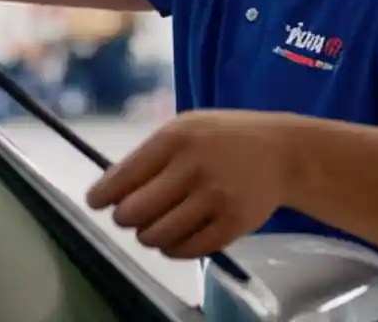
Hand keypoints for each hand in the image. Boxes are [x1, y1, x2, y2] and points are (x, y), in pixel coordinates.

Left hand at [85, 110, 300, 258]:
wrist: (282, 152)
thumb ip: (150, 155)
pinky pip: (186, 250)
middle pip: (134, 212)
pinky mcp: (233, 224)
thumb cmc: (223, 138)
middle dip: (124, 218)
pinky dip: (173, 249)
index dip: (103, 196)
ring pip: (156, 236)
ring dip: (148, 236)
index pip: (123, 176)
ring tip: (155, 226)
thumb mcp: (186, 128)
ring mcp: (214, 198)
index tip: (95, 203)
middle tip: (130, 216)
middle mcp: (192, 167)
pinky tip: (176, 237)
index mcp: (175, 139)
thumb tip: (109, 189)